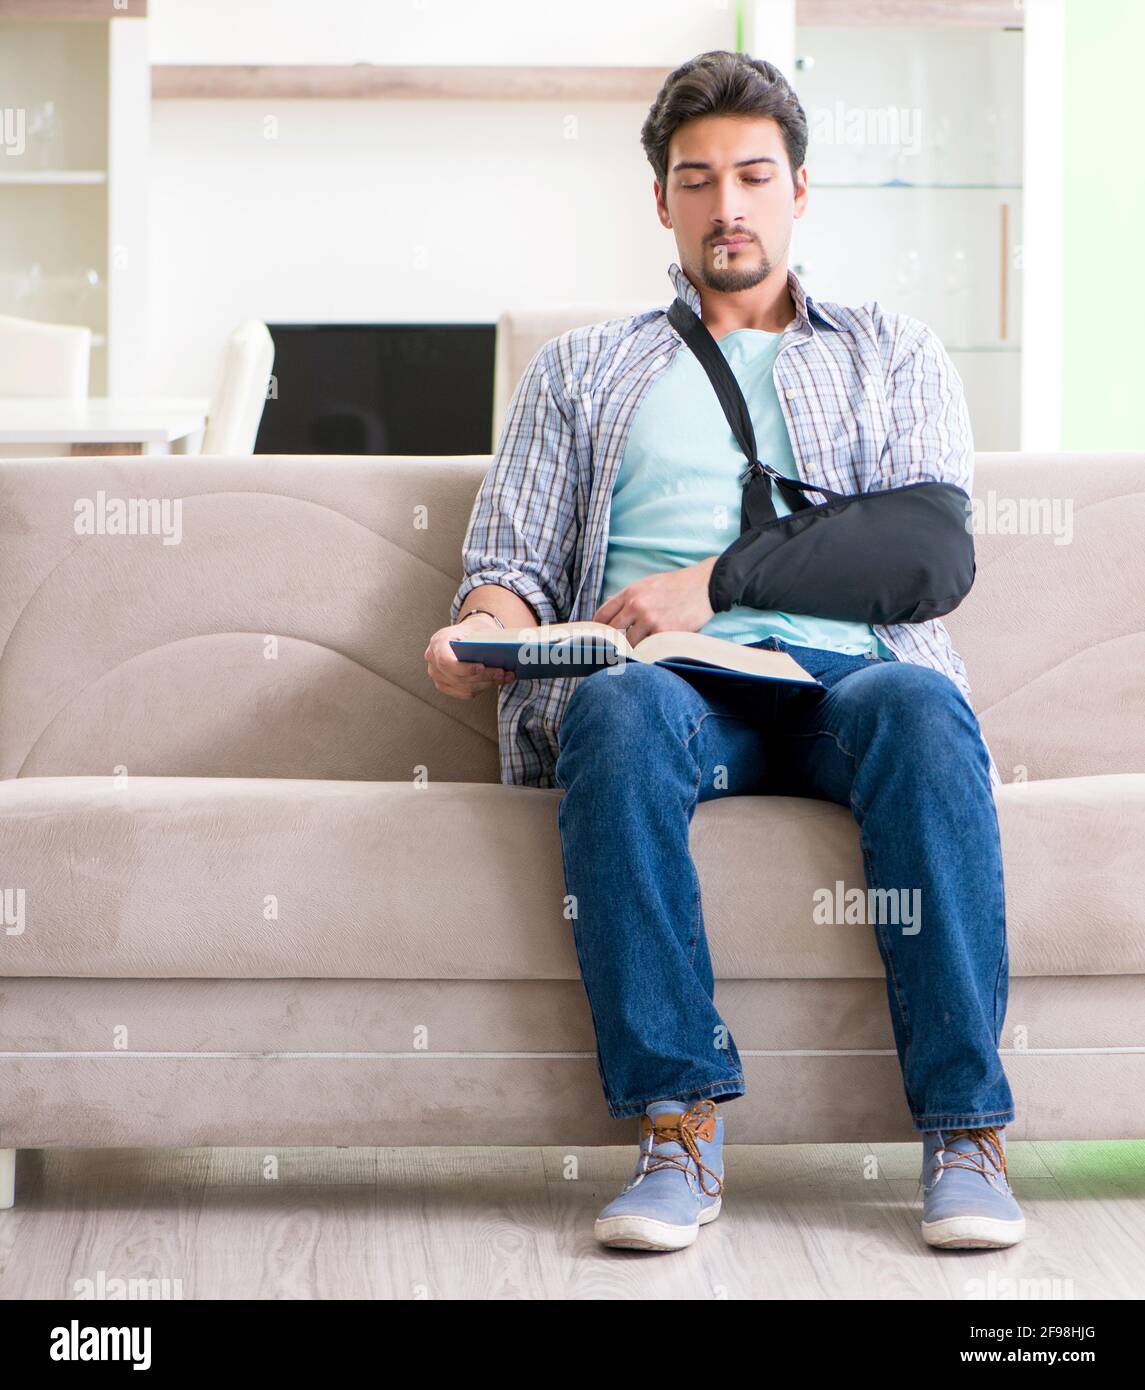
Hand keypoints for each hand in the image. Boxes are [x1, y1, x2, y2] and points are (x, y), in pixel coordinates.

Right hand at [424, 618, 517, 699]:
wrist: (467, 636)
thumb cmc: (474, 631)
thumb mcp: (478, 628)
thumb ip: (484, 640)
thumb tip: (502, 652)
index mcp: (438, 642)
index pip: (445, 660)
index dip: (463, 668)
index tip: (481, 667)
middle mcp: (433, 659)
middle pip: (457, 676)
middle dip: (483, 677)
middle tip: (502, 673)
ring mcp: (437, 675)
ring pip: (463, 687)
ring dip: (487, 683)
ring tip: (506, 677)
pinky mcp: (445, 686)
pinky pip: (465, 693)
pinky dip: (483, 688)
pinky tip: (497, 681)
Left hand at [591, 558, 716, 647]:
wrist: (704, 586)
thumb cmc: (676, 585)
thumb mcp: (648, 584)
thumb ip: (628, 597)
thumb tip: (608, 605)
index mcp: (631, 593)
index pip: (602, 614)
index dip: (596, 628)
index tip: (596, 637)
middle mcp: (637, 606)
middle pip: (612, 632)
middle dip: (611, 642)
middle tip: (610, 651)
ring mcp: (651, 620)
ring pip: (630, 644)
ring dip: (631, 649)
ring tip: (632, 653)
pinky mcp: (665, 633)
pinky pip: (649, 649)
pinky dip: (648, 652)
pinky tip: (649, 652)